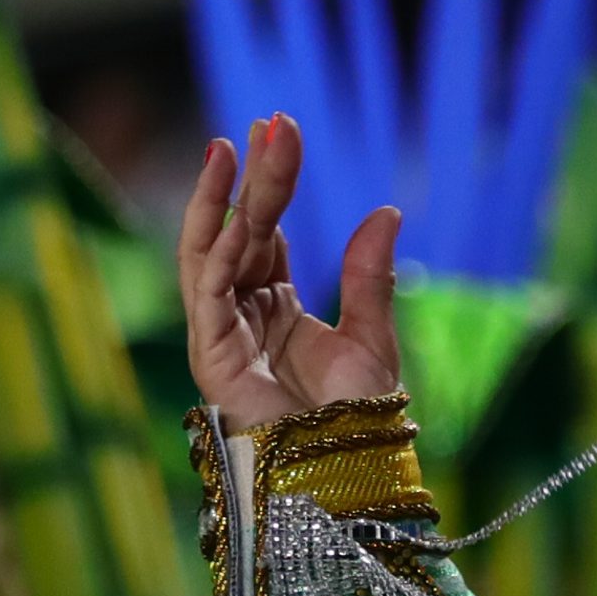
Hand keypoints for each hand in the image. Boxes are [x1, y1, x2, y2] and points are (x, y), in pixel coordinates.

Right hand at [178, 113, 404, 430]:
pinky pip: (208, 294)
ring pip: (211, 253)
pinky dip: (219, 253)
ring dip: (219, 200)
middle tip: (268, 122)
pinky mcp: (211, 357)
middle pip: (241, 231)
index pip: (265, 229)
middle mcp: (243, 315)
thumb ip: (369, 276)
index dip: (270, 181)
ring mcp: (222, 334)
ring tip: (228, 148)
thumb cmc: (356, 420)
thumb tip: (387, 210)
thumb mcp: (372, 336)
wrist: (347, 473)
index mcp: (277, 308)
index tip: (279, 128)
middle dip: (252, 177)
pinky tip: (236, 216)